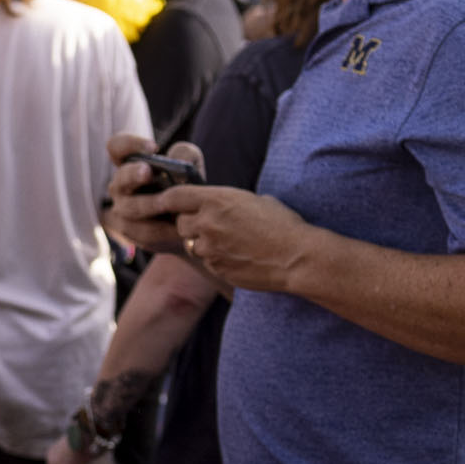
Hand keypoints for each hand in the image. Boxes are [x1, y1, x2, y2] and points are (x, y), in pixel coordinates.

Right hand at [103, 132, 200, 256]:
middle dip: (133, 175)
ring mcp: (121, 209)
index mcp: (130, 163)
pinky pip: (141, 232)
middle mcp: (121, 185)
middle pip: (121, 178)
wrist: (187, 222)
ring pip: (130, 208)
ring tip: (173, 207)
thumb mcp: (190, 164)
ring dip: (151, 206)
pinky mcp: (131, 233)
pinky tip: (179, 229)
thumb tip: (179, 160)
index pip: (116, 147)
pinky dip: (162, 230)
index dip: (129, 144)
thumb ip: (185, 155)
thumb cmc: (184, 186)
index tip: (153, 147)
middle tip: (148, 171)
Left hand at [154, 182, 316, 293]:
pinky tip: (237, 256)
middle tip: (208, 225)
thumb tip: (216, 205)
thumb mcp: (255, 201)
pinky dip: (215, 259)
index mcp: (216, 199)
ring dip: (202, 243)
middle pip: (180, 222)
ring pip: (191, 244)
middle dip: (190, 223)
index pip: (174, 196)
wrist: (297, 257)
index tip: (166, 202)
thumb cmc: (283, 225)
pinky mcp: (215, 267)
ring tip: (228, 242)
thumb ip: (228, 202)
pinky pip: (206, 261)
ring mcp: (209, 248)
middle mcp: (207, 222)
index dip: (168, 199)